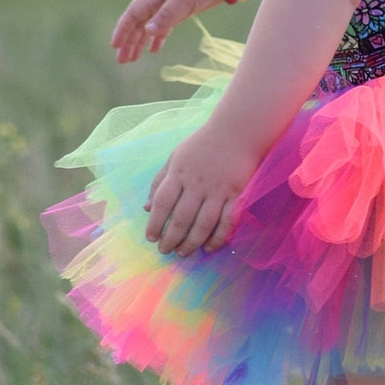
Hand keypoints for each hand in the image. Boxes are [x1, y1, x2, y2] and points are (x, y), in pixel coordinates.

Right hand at [111, 0, 220, 62]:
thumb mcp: (184, 0)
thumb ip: (167, 16)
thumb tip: (148, 31)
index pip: (134, 14)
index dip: (123, 30)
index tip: (114, 46)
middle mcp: (160, 0)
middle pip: (139, 22)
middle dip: (129, 41)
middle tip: (121, 60)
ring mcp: (171, 4)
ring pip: (150, 25)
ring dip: (140, 41)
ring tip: (132, 58)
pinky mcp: (184, 8)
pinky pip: (165, 25)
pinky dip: (158, 37)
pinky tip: (153, 50)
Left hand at [145, 122, 259, 256]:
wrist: (237, 131)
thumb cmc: (202, 144)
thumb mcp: (175, 157)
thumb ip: (160, 181)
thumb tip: (147, 208)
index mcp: (179, 172)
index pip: (163, 202)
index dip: (155, 223)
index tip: (151, 237)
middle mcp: (197, 183)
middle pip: (182, 218)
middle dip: (171, 238)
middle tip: (165, 250)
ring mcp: (219, 190)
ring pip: (203, 224)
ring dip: (192, 242)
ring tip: (183, 253)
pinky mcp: (237, 194)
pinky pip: (227, 221)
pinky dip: (218, 237)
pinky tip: (209, 247)